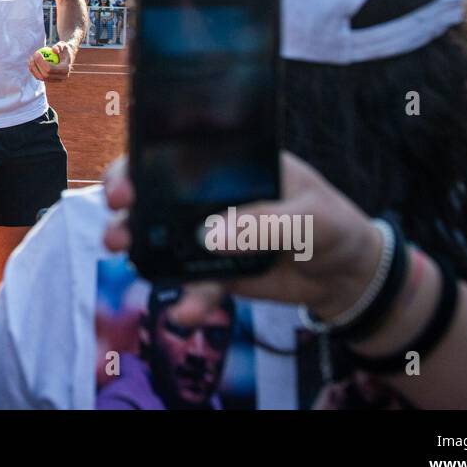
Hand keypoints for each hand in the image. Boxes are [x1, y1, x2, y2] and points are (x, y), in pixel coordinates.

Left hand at [28, 41, 73, 81]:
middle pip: (45, 75)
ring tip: (31, 59)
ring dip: (34, 69)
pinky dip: (34, 71)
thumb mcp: (63, 44)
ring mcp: (56, 80)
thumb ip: (59, 46)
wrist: (67, 56)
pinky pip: (40, 78)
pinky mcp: (50, 81)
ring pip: (41, 78)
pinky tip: (31, 63)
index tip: (37, 53)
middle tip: (32, 56)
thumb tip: (54, 50)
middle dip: (36, 66)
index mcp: (65, 69)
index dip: (41, 62)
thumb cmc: (63, 49)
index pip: (50, 69)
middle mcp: (62, 78)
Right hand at [102, 152, 381, 319]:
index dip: (146, 159)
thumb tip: (209, 237)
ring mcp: (210, 233)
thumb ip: (265, 224)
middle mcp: (213, 194)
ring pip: (162, 236)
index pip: (181, 152)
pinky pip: (192, 282)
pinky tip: (185, 314)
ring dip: (138, 244)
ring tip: (123, 252)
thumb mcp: (311, 217)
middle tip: (118, 211)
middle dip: (128, 197)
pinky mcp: (217, 270)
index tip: (127, 178)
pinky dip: (187, 299)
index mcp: (233, 164)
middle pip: (157, 189)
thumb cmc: (334, 226)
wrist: (348, 279)